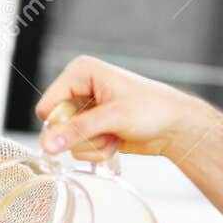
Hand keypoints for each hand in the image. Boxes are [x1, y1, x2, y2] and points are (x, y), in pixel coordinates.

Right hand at [36, 55, 213, 164]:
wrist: (175, 126)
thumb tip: (47, 144)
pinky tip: (117, 140)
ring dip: (94, 145)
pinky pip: (81, 149)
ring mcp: (85, 111)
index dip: (62, 124)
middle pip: (56, 127)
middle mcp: (79, 89)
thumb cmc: (152, 109)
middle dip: (83, 136)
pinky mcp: (92, 128)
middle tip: (107, 131)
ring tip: (116, 134)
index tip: (87, 129)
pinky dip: (100, 150)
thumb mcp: (113, 118)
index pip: (48, 107)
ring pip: (68, 142)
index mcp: (80, 73)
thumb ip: (77, 131)